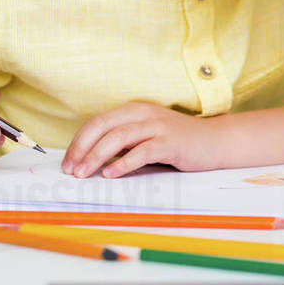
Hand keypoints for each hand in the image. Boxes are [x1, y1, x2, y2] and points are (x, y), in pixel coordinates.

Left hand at [62, 102, 222, 178]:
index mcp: (134, 110)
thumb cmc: (177, 142)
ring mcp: (157, 126)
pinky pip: (142, 151)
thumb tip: (90, 159)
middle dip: (82, 148)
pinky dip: (123, 163)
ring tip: (84, 173)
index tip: (67, 162)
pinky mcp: (171, 142)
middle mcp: (143, 114)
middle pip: (103, 127)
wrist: (215, 141)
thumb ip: (122, 143)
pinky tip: (111, 174)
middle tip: (70, 170)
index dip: (78, 141)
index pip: (97, 122)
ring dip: (96, 156)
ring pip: (118, 137)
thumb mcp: (145, 137)